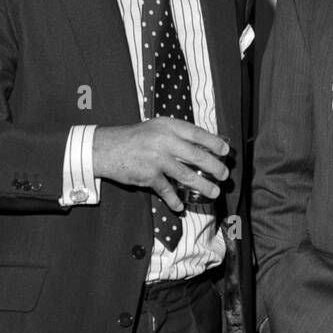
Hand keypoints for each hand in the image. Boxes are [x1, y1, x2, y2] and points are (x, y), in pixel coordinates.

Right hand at [92, 117, 229, 211]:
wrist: (106, 148)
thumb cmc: (135, 138)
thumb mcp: (157, 128)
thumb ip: (176, 135)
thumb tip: (202, 147)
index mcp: (168, 126)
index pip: (197, 133)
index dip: (214, 143)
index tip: (226, 152)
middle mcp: (164, 141)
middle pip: (196, 156)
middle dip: (214, 167)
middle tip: (224, 175)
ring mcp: (157, 159)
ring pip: (186, 175)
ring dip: (202, 186)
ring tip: (214, 192)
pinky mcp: (148, 175)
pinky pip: (166, 190)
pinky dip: (174, 200)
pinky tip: (180, 206)